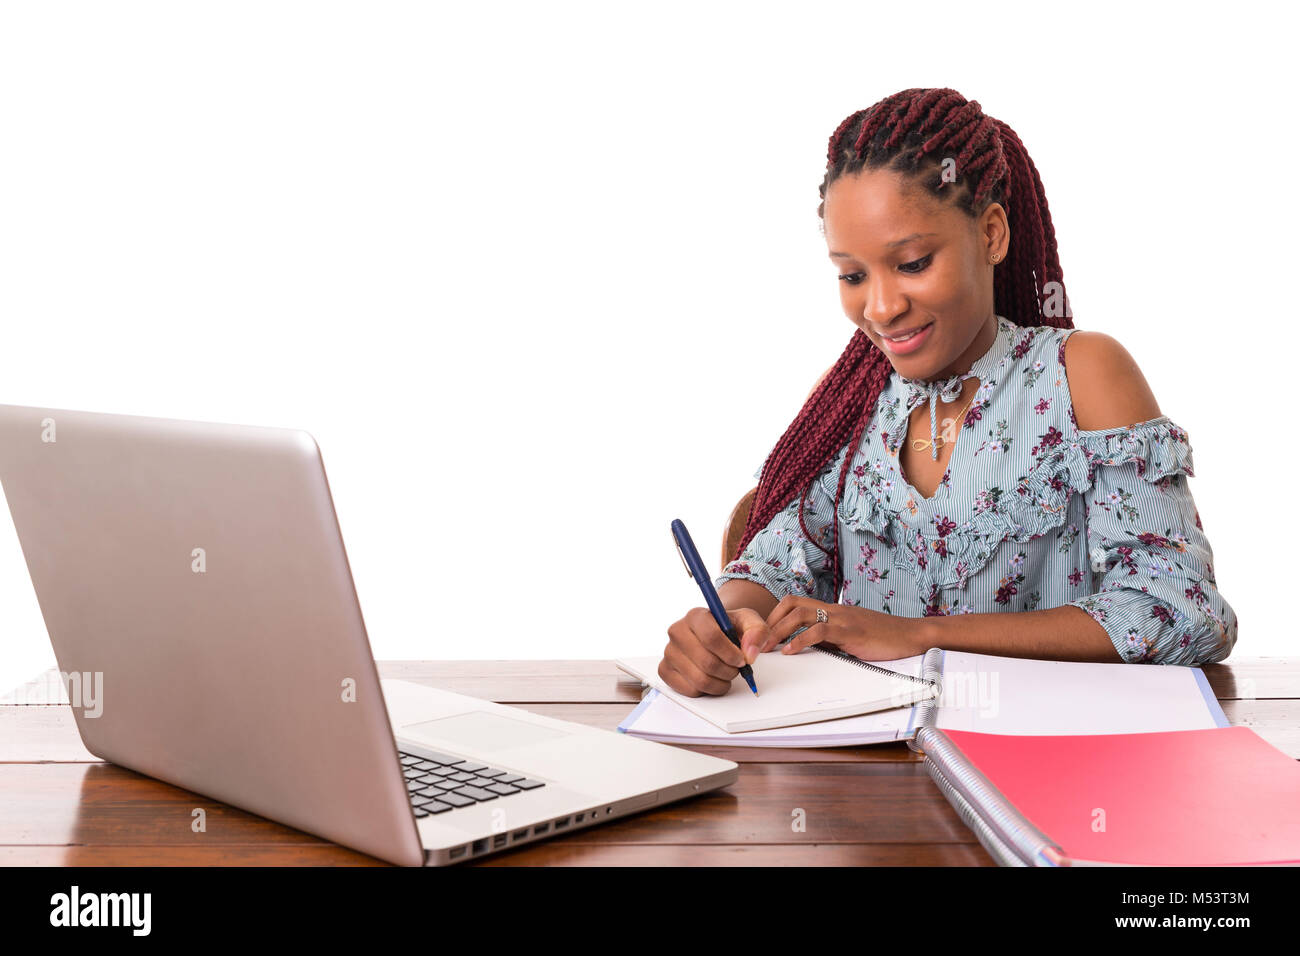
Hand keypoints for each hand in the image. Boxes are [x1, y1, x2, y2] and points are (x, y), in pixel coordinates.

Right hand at [659, 606, 772, 696]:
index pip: (711, 637)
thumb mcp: (749, 622)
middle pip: (707, 662)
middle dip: (729, 671)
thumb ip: (757, 632)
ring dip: (721, 683)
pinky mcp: (665, 670)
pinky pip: (690, 690)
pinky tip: (712, 679)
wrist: (714, 634)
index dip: (731, 653)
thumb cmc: (730, 628)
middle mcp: (677, 631)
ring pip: (699, 679)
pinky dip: (707, 690)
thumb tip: (750, 653)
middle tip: (736, 669)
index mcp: (696, 616)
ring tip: (726, 674)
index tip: (742, 659)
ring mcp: (669, 652)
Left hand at [756, 595, 924, 661]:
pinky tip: (790, 651)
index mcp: (833, 610)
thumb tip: (803, 646)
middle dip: (770, 623)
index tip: (763, 634)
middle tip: (757, 642)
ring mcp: (843, 618)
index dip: (775, 616)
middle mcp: (834, 610)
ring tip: (767, 647)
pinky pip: (820, 631)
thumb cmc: (884, 637)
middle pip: (792, 604)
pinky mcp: (851, 631)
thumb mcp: (850, 637)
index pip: (795, 603)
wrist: (913, 635)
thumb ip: (828, 638)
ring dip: (779, 630)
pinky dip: (800, 640)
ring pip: (801, 614)